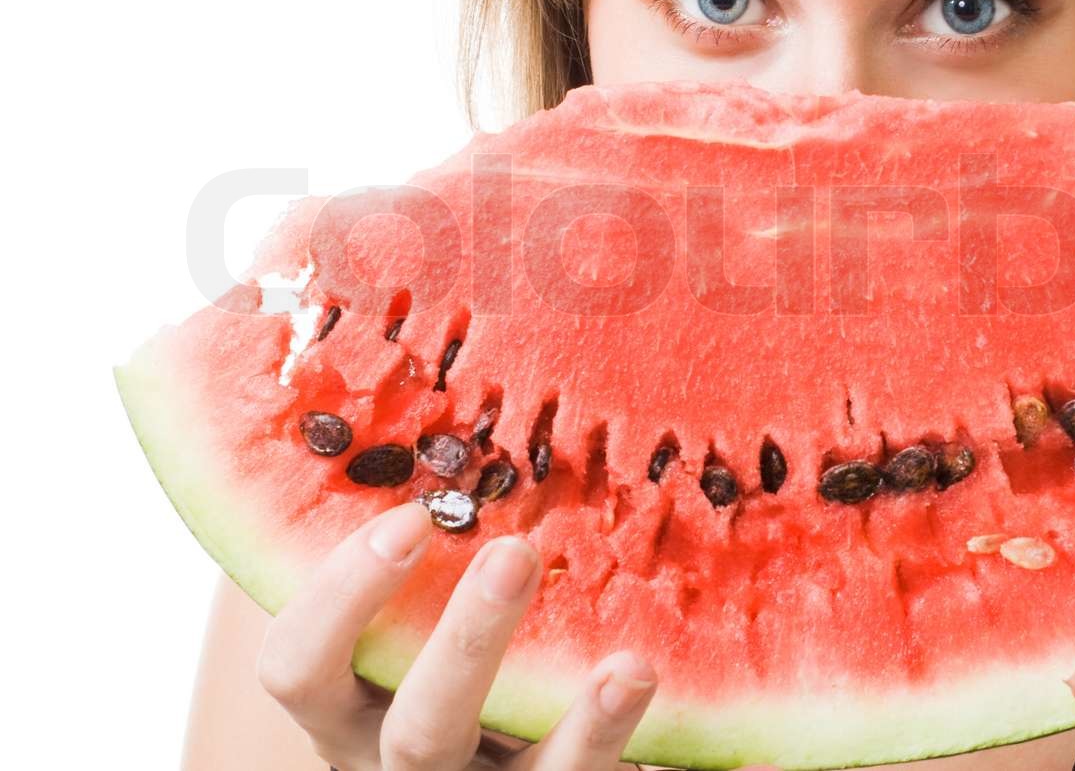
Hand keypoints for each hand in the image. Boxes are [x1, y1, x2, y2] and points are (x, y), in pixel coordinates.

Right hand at [256, 501, 776, 770]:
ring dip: (588, 728)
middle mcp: (407, 766)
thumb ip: (404, 542)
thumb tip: (390, 360)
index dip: (339, 599)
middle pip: (419, 730)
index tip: (410, 518)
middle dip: (469, 644)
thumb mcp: (397, 619)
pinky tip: (758, 743)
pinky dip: (689, 759)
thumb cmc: (427, 657)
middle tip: (515, 555)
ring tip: (634, 665)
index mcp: (351, 707)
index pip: (299, 668)